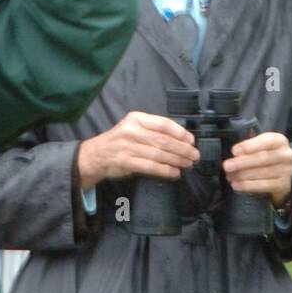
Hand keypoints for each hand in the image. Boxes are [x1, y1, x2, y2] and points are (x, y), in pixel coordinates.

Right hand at [77, 112, 199, 190]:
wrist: (96, 155)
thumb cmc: (120, 141)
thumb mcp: (134, 127)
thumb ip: (153, 131)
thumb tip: (182, 139)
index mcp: (137, 119)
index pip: (163, 124)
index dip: (180, 133)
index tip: (191, 141)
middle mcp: (132, 130)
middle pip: (163, 140)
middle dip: (182, 149)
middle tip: (195, 155)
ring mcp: (128, 146)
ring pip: (159, 154)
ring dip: (177, 161)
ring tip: (188, 164)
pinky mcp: (126, 162)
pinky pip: (150, 167)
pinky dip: (165, 171)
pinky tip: (175, 173)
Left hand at [224, 132, 291, 207]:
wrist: (279, 173)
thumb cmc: (265, 156)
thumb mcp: (259, 146)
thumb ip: (248, 146)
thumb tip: (234, 153)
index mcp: (279, 141)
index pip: (266, 141)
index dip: (249, 146)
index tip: (234, 151)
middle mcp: (286, 155)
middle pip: (263, 158)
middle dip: (242, 162)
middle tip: (227, 166)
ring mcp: (287, 171)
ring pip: (262, 173)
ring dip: (243, 175)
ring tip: (230, 176)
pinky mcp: (283, 185)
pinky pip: (264, 186)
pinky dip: (248, 186)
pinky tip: (237, 185)